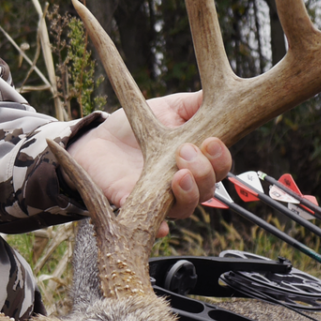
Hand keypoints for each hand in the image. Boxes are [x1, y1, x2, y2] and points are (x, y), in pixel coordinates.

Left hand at [66, 91, 231, 232]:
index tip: (212, 141)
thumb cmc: (141, 125)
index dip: (221, 158)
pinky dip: (159, 227)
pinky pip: (150, 224)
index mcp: (196, 160)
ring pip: (185, 209)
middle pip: (207, 191)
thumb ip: (195, 104)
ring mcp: (160, 198)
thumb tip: (220, 93)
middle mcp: (183, 184)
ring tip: (178, 175)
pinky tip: (163, 227)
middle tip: (185, 151)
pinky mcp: (134, 206)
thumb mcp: (169, 108)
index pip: (219, 167)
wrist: (100, 138)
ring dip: (188, 194)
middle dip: (203, 173)